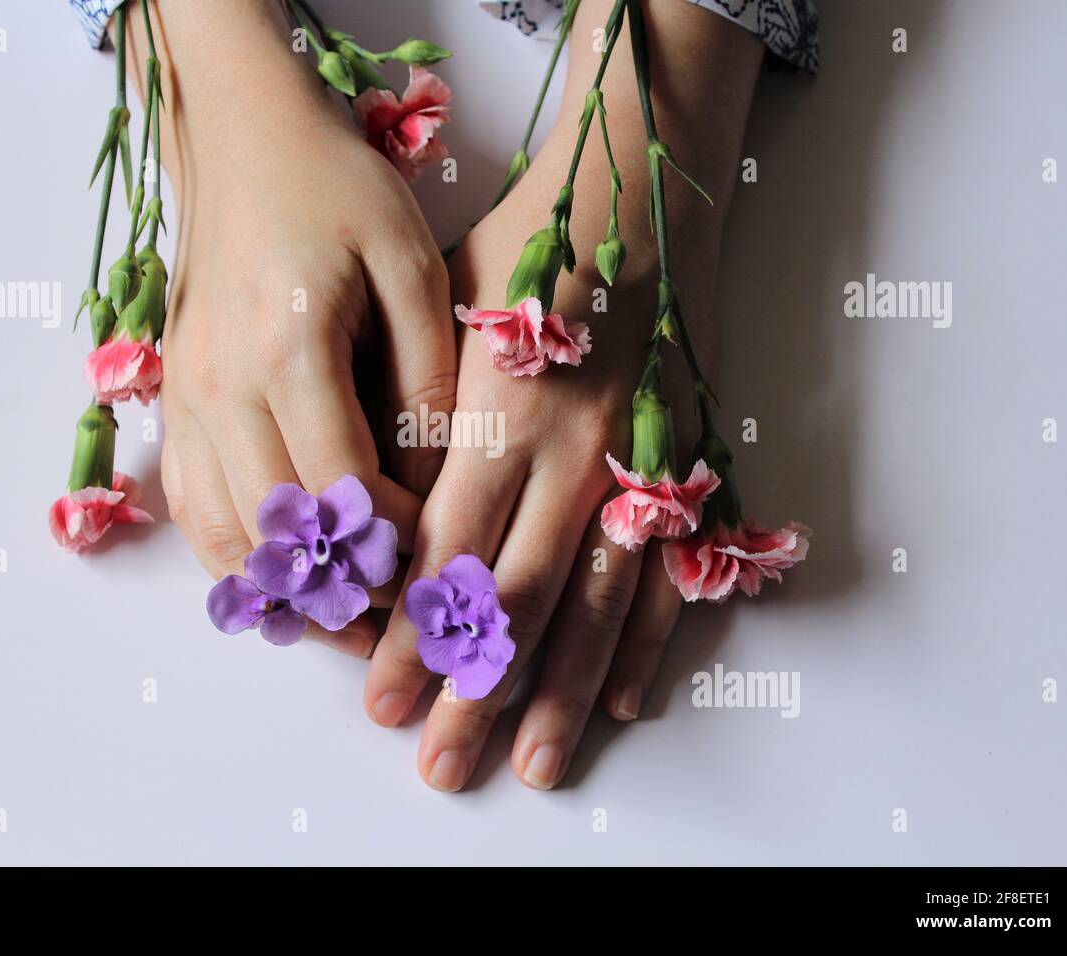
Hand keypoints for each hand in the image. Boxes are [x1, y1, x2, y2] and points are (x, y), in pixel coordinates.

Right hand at [127, 1, 457, 654]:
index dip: (398, 546)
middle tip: (405, 621)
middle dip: (348, 593)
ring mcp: (187, 398)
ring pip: (224, 538)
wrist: (241, 137)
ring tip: (347, 623)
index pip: (346, 492)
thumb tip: (438, 484)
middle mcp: (222, 387)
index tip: (444, 566)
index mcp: (289, 349)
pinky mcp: (176, 400)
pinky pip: (193, 507)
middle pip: (280, 534)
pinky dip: (237, 559)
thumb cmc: (335, 189)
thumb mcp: (412, 265)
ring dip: (285, 596)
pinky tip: (285, 576)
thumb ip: (428, 378)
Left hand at [362, 0, 762, 787]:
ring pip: (600, 603)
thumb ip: (414, 412)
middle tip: (441, 765)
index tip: (378, 702)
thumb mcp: (445, 310)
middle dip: (475, 691)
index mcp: (501, 412)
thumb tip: (375, 515)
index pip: (447, 554)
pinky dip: (650, 640)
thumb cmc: (526, 243)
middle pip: (518, 599)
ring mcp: (644, 464)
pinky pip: (672, 569)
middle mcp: (575, 452)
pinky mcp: (692, 465)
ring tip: (532, 764)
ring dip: (562, 693)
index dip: (411, 637)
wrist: (641, 192)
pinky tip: (623, 701)